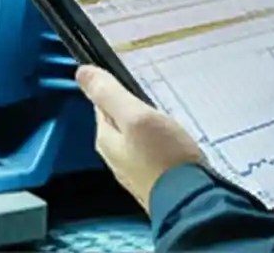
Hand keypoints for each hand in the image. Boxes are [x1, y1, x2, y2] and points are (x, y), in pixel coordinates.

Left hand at [76, 65, 204, 213]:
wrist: (191, 201)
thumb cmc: (164, 159)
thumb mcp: (136, 117)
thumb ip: (110, 94)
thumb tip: (81, 72)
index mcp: (106, 140)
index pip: (102, 105)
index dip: (116, 90)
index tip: (134, 81)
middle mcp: (116, 157)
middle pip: (120, 121)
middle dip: (134, 109)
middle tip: (154, 98)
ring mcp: (135, 170)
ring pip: (137, 137)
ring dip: (149, 126)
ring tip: (166, 118)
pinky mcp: (154, 179)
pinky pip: (152, 152)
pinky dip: (160, 142)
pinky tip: (174, 141)